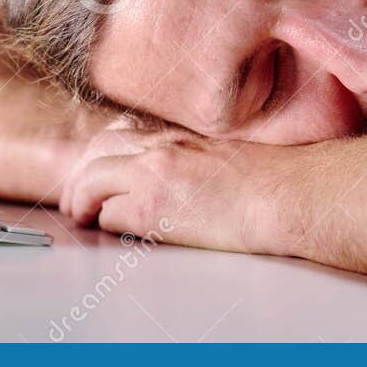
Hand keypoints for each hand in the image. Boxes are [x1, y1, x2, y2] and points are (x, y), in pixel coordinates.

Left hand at [58, 124, 309, 255]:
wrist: (288, 195)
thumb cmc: (271, 182)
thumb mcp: (221, 156)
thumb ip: (190, 159)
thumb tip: (176, 181)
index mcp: (178, 135)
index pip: (119, 133)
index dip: (102, 157)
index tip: (100, 176)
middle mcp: (159, 148)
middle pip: (94, 152)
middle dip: (80, 178)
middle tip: (78, 201)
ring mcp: (153, 175)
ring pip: (90, 180)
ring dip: (81, 201)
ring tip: (83, 216)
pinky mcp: (154, 209)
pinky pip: (109, 216)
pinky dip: (107, 225)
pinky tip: (117, 233)